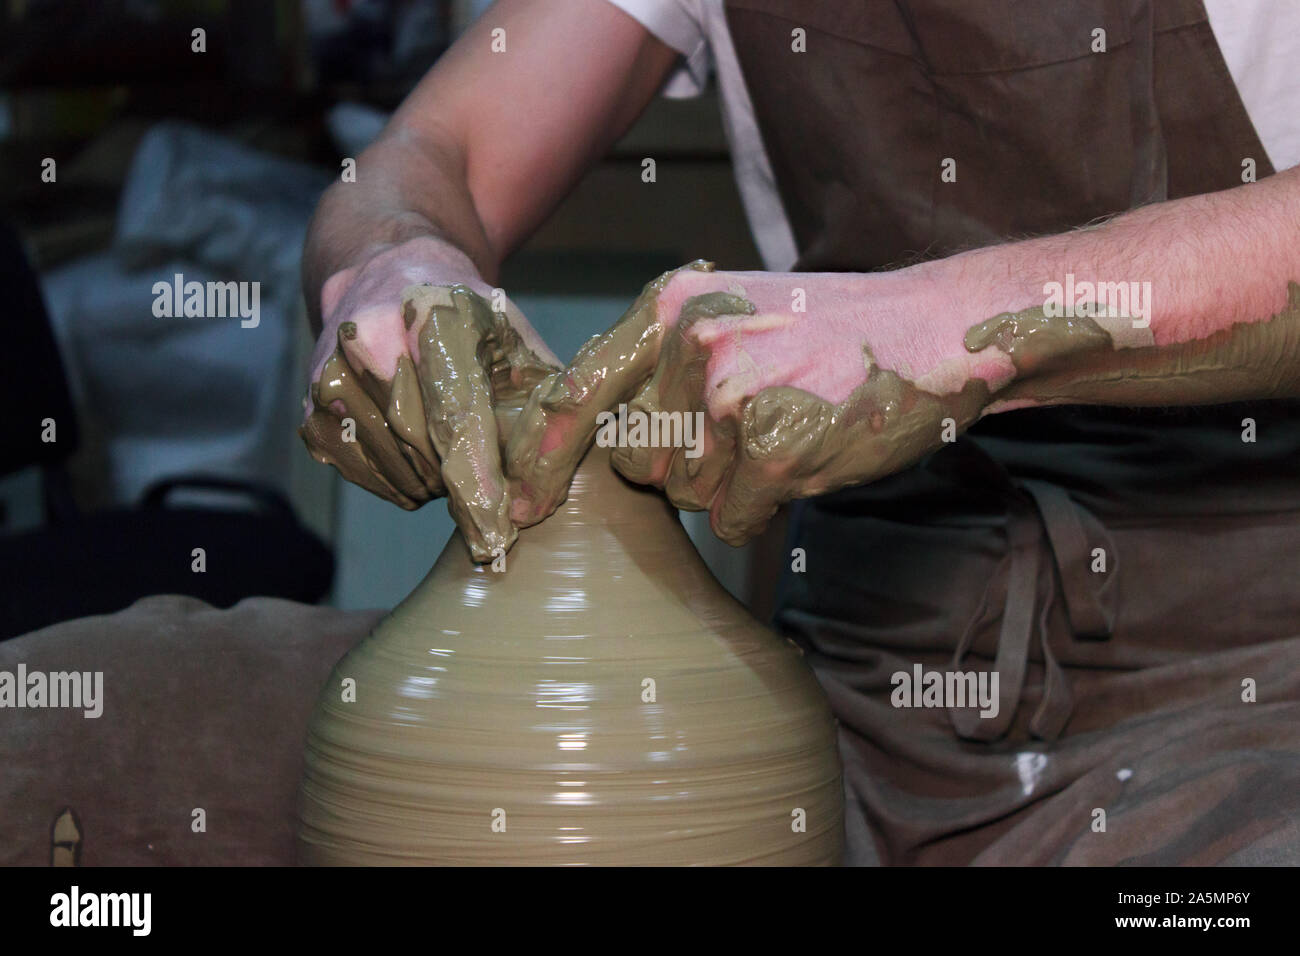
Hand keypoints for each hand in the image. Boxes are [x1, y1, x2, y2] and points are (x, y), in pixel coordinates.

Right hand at [300, 236, 558, 560]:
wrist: (388, 273)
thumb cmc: (468, 315)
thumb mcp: (515, 334)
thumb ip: (545, 392)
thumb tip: (564, 463)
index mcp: (433, 314)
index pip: (455, 412)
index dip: (477, 477)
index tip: (496, 531)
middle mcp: (370, 337)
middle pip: (422, 449)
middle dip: (462, 479)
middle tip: (489, 480)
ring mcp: (333, 373)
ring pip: (393, 467)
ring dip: (431, 480)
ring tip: (449, 446)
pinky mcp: (313, 406)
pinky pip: (362, 473)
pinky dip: (397, 480)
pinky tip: (415, 453)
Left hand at [507, 261, 1018, 544]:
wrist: (935, 329)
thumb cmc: (829, 331)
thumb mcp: (731, 314)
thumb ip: (661, 362)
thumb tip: (603, 441)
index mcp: (670, 308)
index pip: (576, 393)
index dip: (542, 457)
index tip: (519, 505)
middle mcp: (690, 346)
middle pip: (635, 462)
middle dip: (677, 467)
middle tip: (747, 427)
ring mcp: (732, 398)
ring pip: (686, 496)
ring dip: (729, 485)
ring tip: (788, 427)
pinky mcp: (776, 448)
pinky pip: (734, 518)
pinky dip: (767, 505)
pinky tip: (810, 452)